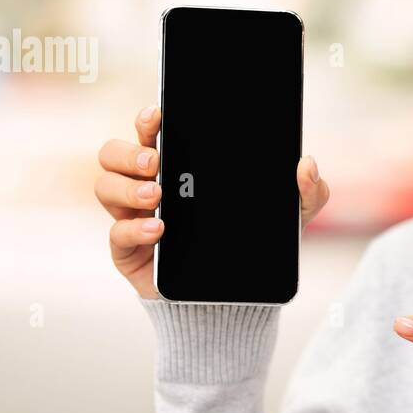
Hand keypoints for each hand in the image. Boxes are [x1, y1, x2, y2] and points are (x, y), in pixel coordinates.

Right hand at [95, 104, 330, 298]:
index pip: (152, 132)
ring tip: (158, 195)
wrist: (239, 299)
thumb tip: (307, 164)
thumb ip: (307, 191)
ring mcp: (135, 216)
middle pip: (114, 153)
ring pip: (105, 186)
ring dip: (125, 186)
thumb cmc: (255, 244)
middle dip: (128, 151)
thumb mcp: (290, 217)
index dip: (147, 119)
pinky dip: (134, 228)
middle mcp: (150, 185)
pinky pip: (116, 233)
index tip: (158, 114)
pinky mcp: (130, 250)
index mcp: (181, 166)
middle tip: (156, 161)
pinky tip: (158, 229)